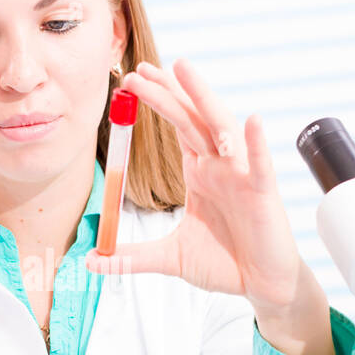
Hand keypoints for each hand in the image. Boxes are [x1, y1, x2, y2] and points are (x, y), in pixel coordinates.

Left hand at [85, 58, 337, 354]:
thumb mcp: (170, 258)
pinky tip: (252, 120)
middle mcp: (220, 166)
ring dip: (203, 98)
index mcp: (200, 172)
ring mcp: (241, 176)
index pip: (177, 127)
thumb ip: (131, 258)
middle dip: (168, 92)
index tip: (132, 80)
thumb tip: (91, 262)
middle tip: (141, 69)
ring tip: (184, 71)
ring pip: (222, 128)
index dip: (157, 101)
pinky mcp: (262, 195)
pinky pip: (259, 166)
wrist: (260, 285)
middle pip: (192, 119)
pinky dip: (255, 144)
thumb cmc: (224, 263)